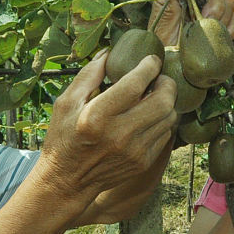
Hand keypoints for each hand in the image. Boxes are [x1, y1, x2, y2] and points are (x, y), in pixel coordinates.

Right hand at [38, 51, 176, 204]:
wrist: (68, 181)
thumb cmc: (64, 137)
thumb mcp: (66, 102)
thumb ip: (89, 75)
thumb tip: (109, 52)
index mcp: (97, 116)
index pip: (135, 84)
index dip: (149, 66)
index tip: (151, 60)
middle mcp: (119, 134)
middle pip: (163, 101)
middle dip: (166, 83)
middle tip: (158, 77)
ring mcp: (135, 151)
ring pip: (169, 117)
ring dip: (167, 101)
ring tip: (155, 95)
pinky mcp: (143, 162)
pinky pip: (165, 134)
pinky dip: (162, 121)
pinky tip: (149, 116)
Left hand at [148, 0, 233, 46]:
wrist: (169, 53)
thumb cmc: (162, 29)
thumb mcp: (161, 5)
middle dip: (214, 5)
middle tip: (204, 20)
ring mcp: (215, 7)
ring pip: (230, 1)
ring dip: (222, 17)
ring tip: (208, 30)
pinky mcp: (225, 21)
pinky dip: (232, 26)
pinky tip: (221, 35)